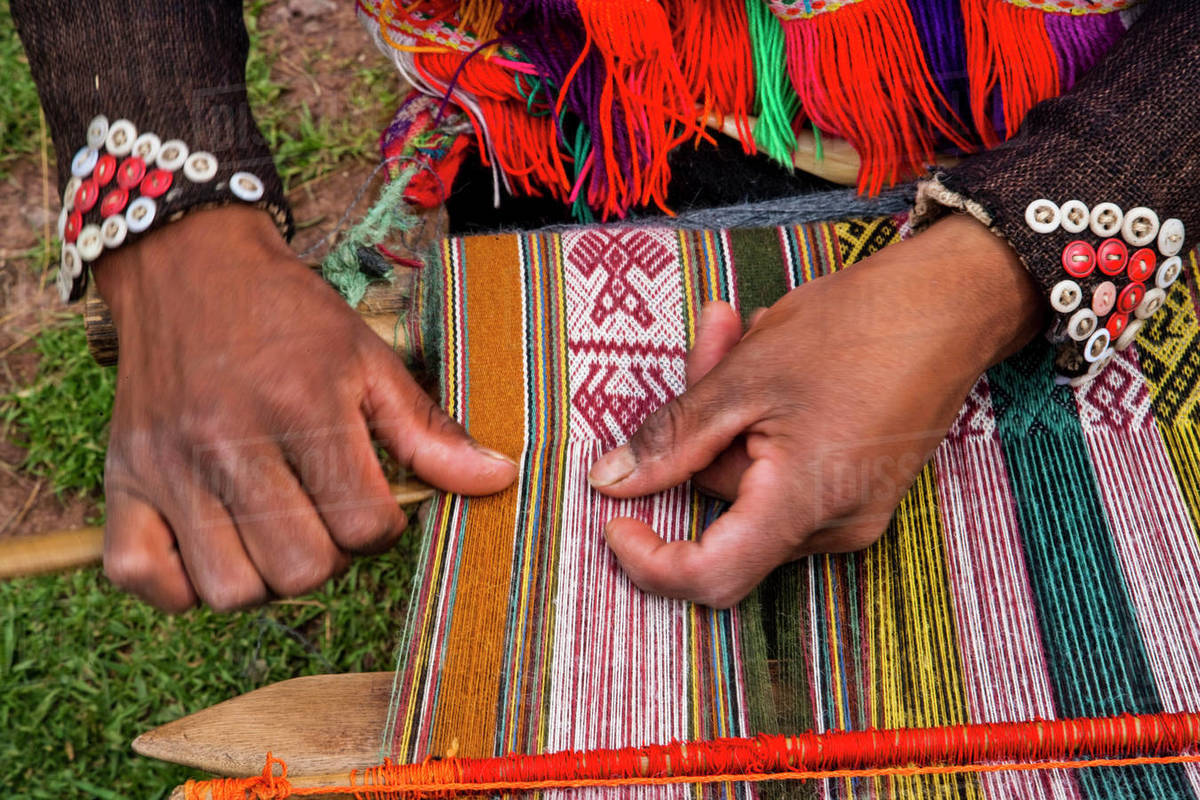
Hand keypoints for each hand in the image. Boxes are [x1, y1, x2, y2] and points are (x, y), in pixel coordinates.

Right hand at [96, 206, 516, 611]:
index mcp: (304, 410)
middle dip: (327, 555)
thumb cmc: (288, 316)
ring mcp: (169, 467)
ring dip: (262, 575)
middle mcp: (230, 444)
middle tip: (319, 513)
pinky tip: (212, 544)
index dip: (381, 525)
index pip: (365, 528)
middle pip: (301, 571)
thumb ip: (428, 430)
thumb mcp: (369, 359)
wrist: (190, 267)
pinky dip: (179, 583)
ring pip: (230, 590)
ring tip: (270, 529)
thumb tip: (498, 478)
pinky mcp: (122, 480)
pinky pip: (142, 577)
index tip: (366, 494)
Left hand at [588, 215, 1043, 607]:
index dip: (650, 561)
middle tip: (710, 340)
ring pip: (751, 483)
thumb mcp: (744, 377)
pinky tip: (772, 359)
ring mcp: (852, 511)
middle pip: (726, 507)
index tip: (615, 518)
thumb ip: (671, 440)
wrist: (956, 303)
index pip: (710, 576)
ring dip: (730, 415)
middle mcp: (834, 527)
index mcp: (804, 505)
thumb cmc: (857, 330)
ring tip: (743, 332)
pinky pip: (785, 473)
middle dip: (699, 430)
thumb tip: (609, 483)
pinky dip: (762, 425)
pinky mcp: (859, 489)